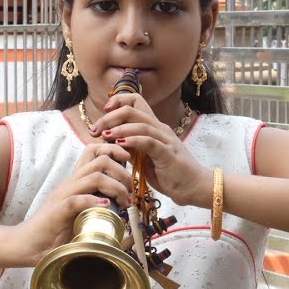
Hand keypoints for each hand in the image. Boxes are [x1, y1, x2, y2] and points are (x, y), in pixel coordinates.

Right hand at [10, 141, 131, 266]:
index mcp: (75, 181)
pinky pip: (77, 200)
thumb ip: (97, 207)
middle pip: (100, 160)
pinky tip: (105, 207)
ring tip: (124, 202)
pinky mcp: (58, 212)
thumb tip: (122, 213)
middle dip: (122, 172)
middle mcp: (70, 183)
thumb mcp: (80, 213)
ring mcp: (63, 196)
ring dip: (115, 187)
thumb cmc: (55, 231)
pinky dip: (94, 202)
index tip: (128, 163)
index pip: (93, 151)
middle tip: (130, 190)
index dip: (113, 150)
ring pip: (94, 177)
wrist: (27, 244)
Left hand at [88, 92, 212, 207]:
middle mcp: (160, 128)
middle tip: (95, 130)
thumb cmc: (168, 173)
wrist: (192, 187)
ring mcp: (165, 140)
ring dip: (119, 128)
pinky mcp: (168, 153)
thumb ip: (130, 147)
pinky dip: (133, 140)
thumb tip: (111, 140)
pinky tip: (120, 143)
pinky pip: (149, 141)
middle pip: (133, 109)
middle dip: (110, 117)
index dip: (118, 101)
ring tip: (104, 136)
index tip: (103, 111)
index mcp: (153, 127)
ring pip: (140, 124)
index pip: (136, 101)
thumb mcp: (143, 159)